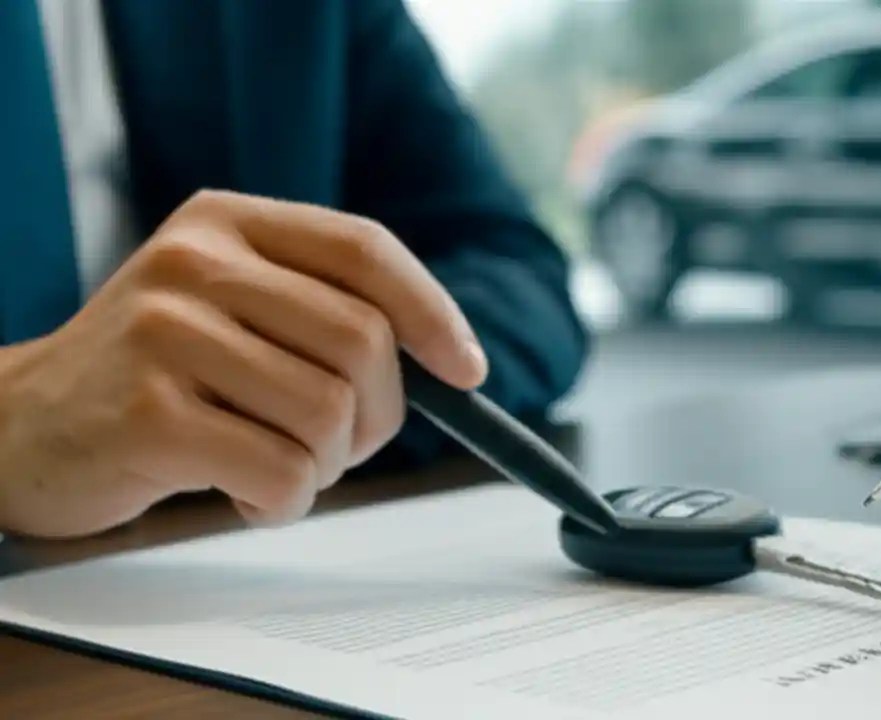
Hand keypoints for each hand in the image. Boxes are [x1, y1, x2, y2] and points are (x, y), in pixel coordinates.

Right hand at [0, 190, 486, 537]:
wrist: (23, 426)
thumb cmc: (158, 377)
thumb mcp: (233, 310)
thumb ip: (323, 313)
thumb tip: (452, 361)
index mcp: (229, 222)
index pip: (364, 248)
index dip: (432, 311)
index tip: (467, 371)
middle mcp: (196, 261)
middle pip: (363, 340)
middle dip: (375, 417)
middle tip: (336, 446)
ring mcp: (166, 331)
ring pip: (329, 414)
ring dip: (323, 466)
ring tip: (272, 465)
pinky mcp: (148, 412)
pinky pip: (282, 472)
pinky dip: (282, 502)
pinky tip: (238, 492)